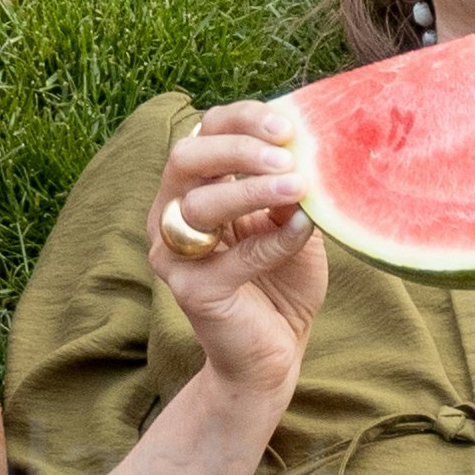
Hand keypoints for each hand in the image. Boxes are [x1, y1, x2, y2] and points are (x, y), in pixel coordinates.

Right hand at [142, 105, 327, 435]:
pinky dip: (274, 243)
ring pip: (199, 206)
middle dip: (237, 148)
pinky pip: (234, 259)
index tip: (287, 125)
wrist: (274, 354)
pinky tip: (305, 231)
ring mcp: (174, 255)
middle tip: (286, 153)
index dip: (242, 120)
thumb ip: (288, 189)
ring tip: (298, 186)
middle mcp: (170, 216)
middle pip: (186, 158)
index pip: (204, 133)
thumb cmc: (282, 283)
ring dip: (253, 190)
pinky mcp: (192, 292)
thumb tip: (304, 148)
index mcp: (192, 188)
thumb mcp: (290, 222)